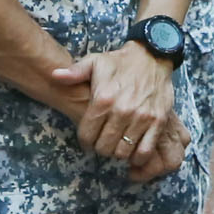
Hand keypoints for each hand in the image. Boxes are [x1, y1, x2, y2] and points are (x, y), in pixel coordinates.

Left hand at [51, 43, 176, 174]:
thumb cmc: (120, 62)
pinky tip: (133, 151)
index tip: (88, 140)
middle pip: (104, 147)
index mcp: (103, 100)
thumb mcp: (94, 62)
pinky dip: (137, 157)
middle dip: (100, 147)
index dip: (85, 142)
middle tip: (103, 141)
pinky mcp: (158, 122)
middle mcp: (122, 111)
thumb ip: (74, 72)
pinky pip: (145, 150)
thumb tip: (54, 76)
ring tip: (116, 144)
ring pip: (123, 152)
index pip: (87, 135)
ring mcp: (142, 118)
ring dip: (117, 152)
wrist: (152, 56)